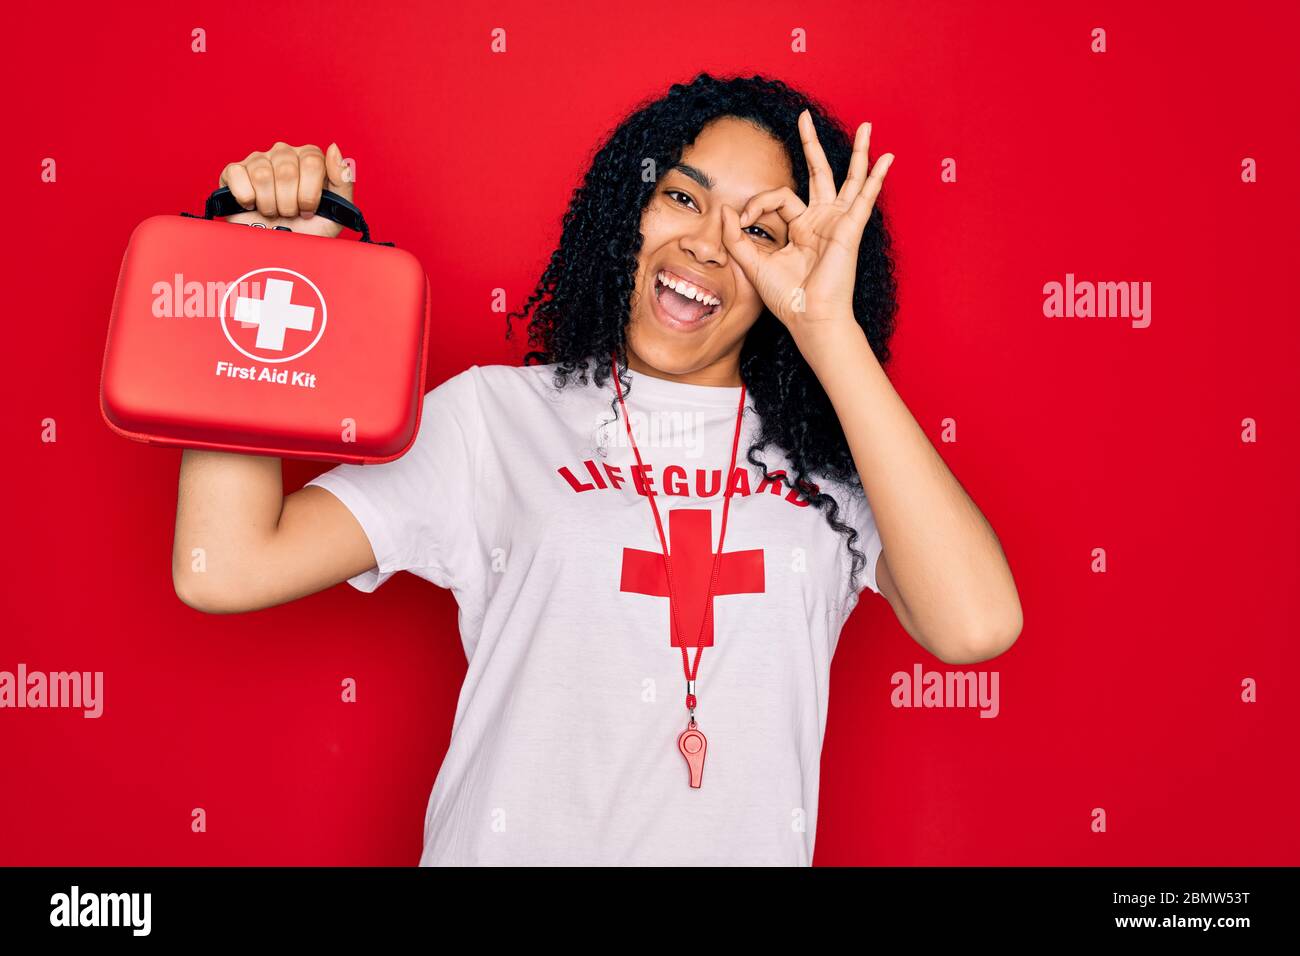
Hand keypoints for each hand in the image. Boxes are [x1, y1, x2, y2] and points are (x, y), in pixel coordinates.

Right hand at [218, 142, 352, 238]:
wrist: (280, 252)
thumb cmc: (309, 230)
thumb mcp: (337, 211)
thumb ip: (343, 180)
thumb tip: (334, 148)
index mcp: (309, 157)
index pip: (312, 162)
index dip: (309, 193)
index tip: (308, 209)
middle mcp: (284, 153)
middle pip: (287, 170)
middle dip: (290, 202)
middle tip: (290, 213)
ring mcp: (258, 160)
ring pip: (262, 175)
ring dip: (269, 204)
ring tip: (272, 212)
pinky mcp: (233, 171)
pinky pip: (237, 174)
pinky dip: (246, 198)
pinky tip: (252, 205)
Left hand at [720, 111, 892, 333]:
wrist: (808, 319)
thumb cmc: (786, 298)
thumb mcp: (752, 264)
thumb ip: (736, 237)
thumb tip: (724, 210)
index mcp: (800, 228)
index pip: (778, 197)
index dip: (756, 204)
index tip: (741, 220)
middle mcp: (821, 221)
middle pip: (818, 173)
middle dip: (811, 144)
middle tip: (804, 117)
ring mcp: (838, 223)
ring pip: (849, 179)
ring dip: (858, 152)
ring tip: (868, 126)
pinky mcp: (849, 230)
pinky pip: (865, 198)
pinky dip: (876, 178)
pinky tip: (887, 159)